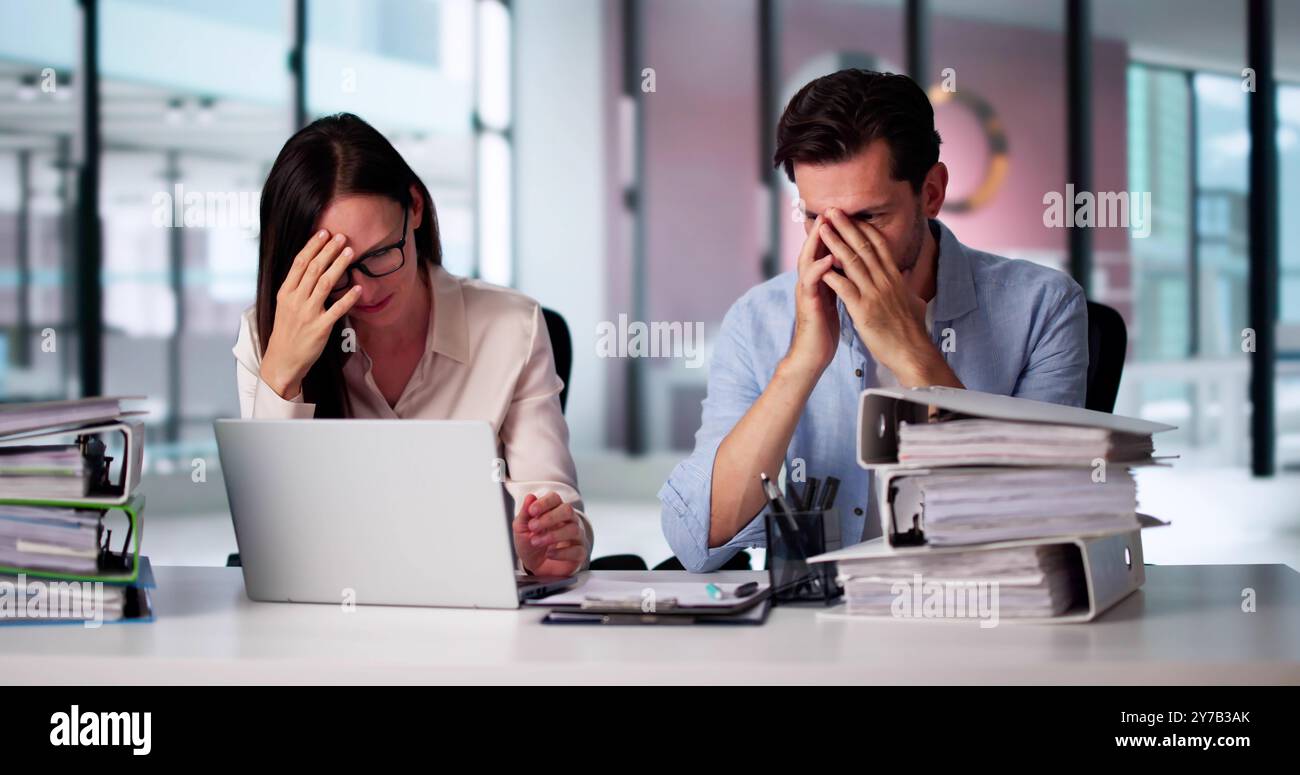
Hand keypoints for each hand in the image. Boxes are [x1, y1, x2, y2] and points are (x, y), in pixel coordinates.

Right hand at [259, 230, 363, 398]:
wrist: (282, 360)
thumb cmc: (286, 331)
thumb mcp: (284, 305)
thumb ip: (296, 287)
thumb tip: (311, 265)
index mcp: (285, 292)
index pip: (299, 263)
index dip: (313, 246)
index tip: (324, 233)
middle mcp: (295, 300)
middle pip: (313, 269)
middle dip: (328, 251)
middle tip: (341, 236)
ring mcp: (307, 313)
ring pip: (325, 283)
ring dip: (339, 265)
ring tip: (350, 252)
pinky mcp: (320, 328)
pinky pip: (337, 309)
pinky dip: (348, 298)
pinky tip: (358, 288)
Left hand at [512, 492, 588, 576]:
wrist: (535, 567)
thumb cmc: (530, 545)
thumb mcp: (521, 529)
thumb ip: (525, 513)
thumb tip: (530, 497)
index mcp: (554, 511)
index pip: (555, 499)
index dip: (544, 503)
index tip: (532, 511)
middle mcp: (569, 521)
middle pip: (568, 510)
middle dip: (550, 518)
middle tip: (533, 527)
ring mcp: (576, 537)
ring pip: (573, 529)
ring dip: (552, 535)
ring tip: (536, 542)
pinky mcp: (579, 553)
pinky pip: (577, 550)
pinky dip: (561, 552)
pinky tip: (549, 554)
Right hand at [787, 213, 840, 373]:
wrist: (813, 355)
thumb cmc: (826, 329)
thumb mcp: (837, 300)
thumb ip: (841, 283)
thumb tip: (854, 271)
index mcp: (820, 280)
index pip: (825, 250)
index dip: (834, 233)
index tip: (845, 214)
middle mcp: (810, 282)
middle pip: (814, 249)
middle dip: (822, 229)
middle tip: (830, 209)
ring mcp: (807, 292)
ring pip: (808, 261)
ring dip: (815, 243)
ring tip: (824, 225)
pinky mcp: (807, 305)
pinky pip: (811, 283)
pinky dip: (818, 269)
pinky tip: (827, 259)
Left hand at [816, 209, 937, 383]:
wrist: (913, 354)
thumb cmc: (912, 332)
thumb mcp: (912, 304)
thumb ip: (905, 289)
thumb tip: (905, 280)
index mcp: (895, 279)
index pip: (879, 246)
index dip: (864, 229)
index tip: (852, 216)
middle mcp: (886, 282)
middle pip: (864, 248)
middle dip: (847, 227)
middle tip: (833, 210)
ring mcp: (875, 295)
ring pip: (853, 263)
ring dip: (836, 243)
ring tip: (823, 229)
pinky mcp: (865, 311)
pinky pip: (846, 289)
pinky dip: (833, 275)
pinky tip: (820, 264)